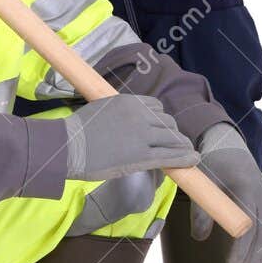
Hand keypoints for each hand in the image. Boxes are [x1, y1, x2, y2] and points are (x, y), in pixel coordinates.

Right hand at [64, 95, 193, 182]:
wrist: (68, 146)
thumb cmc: (77, 130)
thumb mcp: (100, 109)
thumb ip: (118, 113)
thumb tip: (123, 122)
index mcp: (128, 101)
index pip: (156, 106)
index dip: (160, 119)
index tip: (161, 129)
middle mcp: (139, 115)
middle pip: (167, 122)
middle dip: (172, 133)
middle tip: (175, 143)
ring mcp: (142, 136)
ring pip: (172, 138)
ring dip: (182, 146)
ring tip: (189, 153)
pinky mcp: (142, 157)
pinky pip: (170, 156)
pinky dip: (184, 158)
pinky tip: (193, 160)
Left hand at [191, 121, 261, 262]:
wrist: (229, 145)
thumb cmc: (212, 164)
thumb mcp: (203, 183)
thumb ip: (201, 209)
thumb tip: (200, 237)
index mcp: (245, 188)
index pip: (247, 226)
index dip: (240, 250)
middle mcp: (261, 194)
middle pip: (261, 234)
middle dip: (250, 259)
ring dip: (260, 257)